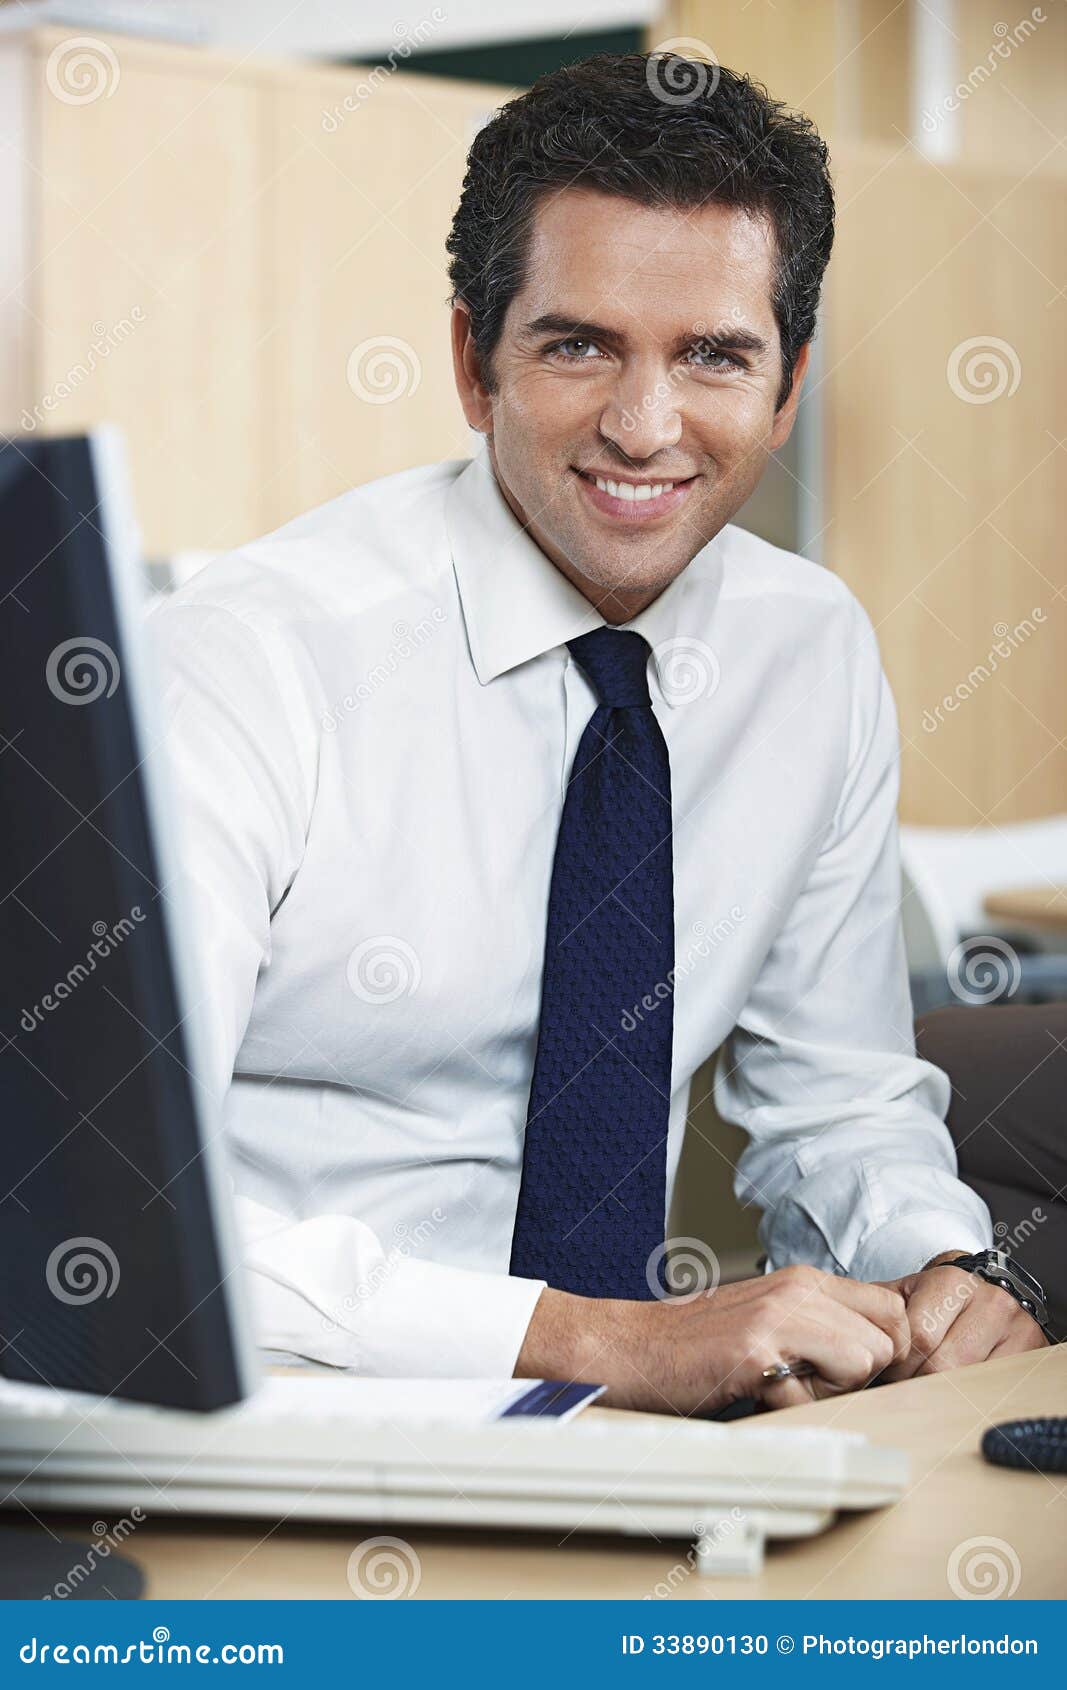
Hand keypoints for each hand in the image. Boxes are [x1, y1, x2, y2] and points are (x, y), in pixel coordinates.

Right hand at [515, 1264, 910, 1415]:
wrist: (629, 1348)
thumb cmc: (696, 1346)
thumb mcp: (770, 1318)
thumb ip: (822, 1325)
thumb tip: (883, 1353)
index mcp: (804, 1279)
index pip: (895, 1309)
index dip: (886, 1351)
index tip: (851, 1373)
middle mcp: (797, 1287)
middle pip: (890, 1337)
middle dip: (863, 1374)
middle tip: (808, 1382)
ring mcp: (778, 1313)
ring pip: (866, 1360)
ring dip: (832, 1390)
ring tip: (780, 1386)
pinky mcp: (756, 1347)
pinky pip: (818, 1389)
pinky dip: (794, 1405)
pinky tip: (756, 1394)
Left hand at [880, 1251, 1048, 1380]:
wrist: (978, 1289)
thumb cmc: (931, 1299)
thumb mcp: (901, 1295)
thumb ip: (874, 1311)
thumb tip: (847, 1335)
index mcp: (952, 1281)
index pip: (918, 1338)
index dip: (897, 1363)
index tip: (887, 1370)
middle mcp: (990, 1300)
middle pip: (943, 1364)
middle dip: (916, 1381)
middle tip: (904, 1384)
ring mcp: (1016, 1326)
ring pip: (969, 1380)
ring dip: (941, 1391)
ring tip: (927, 1385)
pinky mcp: (1032, 1350)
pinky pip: (994, 1388)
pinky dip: (970, 1394)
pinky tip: (954, 1388)